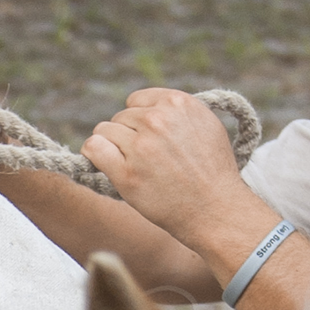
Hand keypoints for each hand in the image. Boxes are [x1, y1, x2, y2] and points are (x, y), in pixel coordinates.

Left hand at [82, 86, 254, 238]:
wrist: (216, 209)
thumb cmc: (212, 172)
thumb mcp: (205, 125)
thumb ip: (177, 112)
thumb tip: (148, 107)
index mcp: (177, 103)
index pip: (136, 100)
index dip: (139, 120)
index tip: (148, 137)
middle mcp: (157, 120)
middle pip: (120, 117)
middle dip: (128, 136)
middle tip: (146, 159)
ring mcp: (141, 146)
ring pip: (104, 131)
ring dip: (112, 147)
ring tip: (132, 165)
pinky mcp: (126, 173)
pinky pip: (93, 148)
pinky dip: (93, 154)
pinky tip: (102, 163)